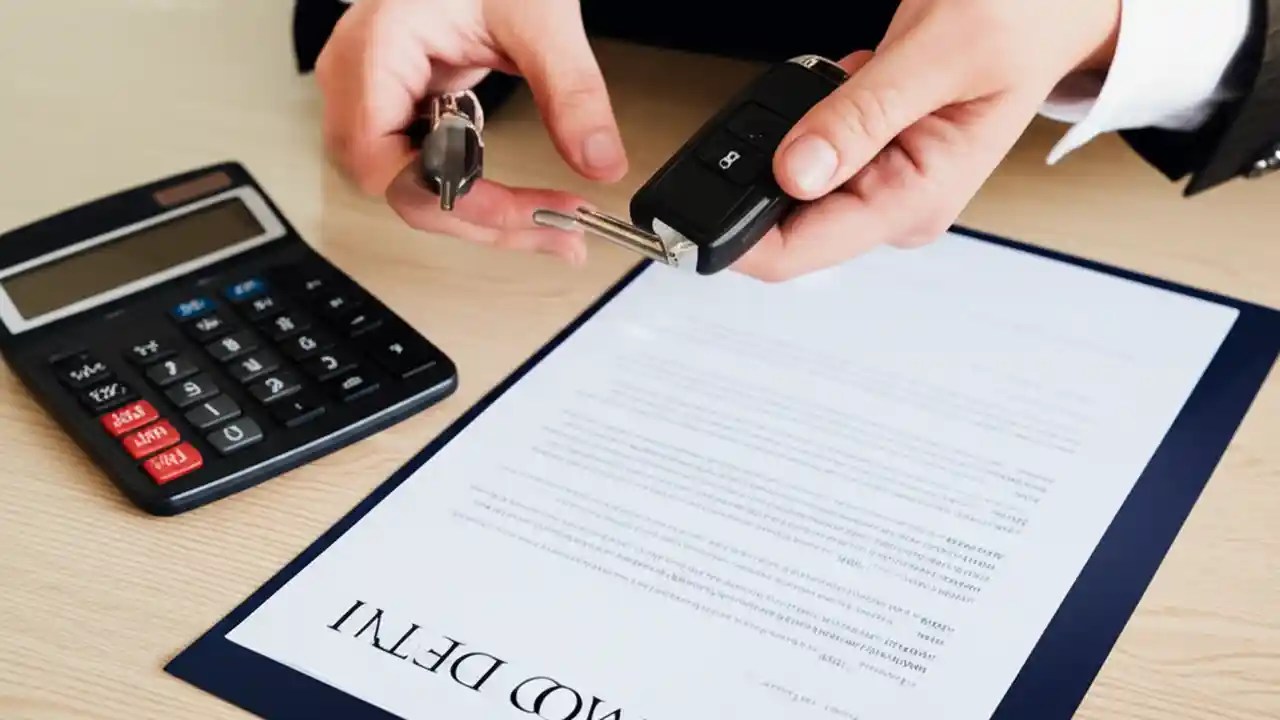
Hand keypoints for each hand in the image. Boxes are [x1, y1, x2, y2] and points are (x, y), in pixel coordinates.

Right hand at [314, 0, 627, 263]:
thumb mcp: (539, 14)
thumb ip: (572, 90)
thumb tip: (599, 160)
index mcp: (376, 50)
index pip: (387, 165)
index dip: (454, 202)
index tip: (527, 212)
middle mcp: (358, 77)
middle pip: (396, 188)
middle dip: (478, 220)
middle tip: (554, 232)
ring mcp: (371, 90)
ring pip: (407, 187)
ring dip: (477, 215)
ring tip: (546, 224)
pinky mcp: (398, 99)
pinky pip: (421, 165)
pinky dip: (471, 189)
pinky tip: (517, 198)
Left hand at [734, 0, 1120, 280]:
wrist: (1049, 0)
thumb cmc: (1020, 19)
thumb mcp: (939, 54)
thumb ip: (862, 116)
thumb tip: (794, 174)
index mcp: (914, 200)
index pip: (794, 254)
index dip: (730, 236)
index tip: (690, 203)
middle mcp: (894, 203)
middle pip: (781, 219)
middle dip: (766, 161)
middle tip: (807, 95)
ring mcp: (881, 182)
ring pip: (788, 181)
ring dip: (788, 132)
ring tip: (838, 79)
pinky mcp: (870, 157)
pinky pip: (806, 152)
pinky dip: (805, 112)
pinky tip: (841, 79)